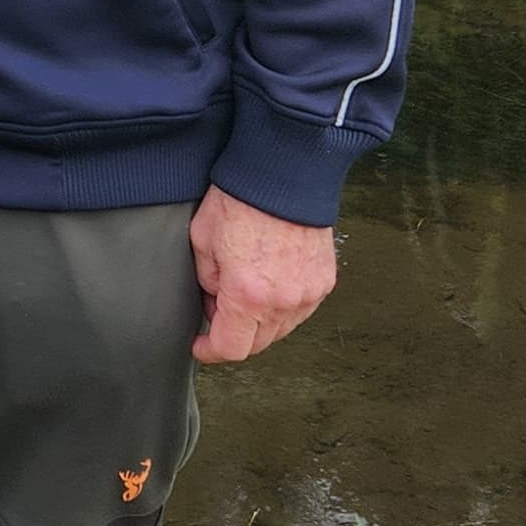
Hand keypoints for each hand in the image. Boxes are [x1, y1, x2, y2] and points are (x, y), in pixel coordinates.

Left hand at [189, 187, 334, 363]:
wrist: (284, 173)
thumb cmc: (240, 200)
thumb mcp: (202, 242)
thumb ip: (208, 283)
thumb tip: (217, 303)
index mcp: (248, 294)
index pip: (231, 347)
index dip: (210, 351)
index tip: (200, 345)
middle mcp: (283, 300)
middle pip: (258, 343)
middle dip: (235, 335)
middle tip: (218, 312)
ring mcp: (309, 292)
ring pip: (281, 329)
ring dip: (260, 323)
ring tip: (244, 293)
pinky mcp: (324, 280)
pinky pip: (301, 309)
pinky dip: (283, 306)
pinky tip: (269, 285)